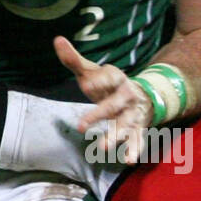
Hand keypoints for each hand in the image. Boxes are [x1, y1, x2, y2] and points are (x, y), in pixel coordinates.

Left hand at [54, 36, 152, 163]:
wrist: (143, 95)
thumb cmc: (109, 84)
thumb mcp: (93, 71)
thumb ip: (74, 60)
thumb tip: (57, 39)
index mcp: (116, 78)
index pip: (107, 77)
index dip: (98, 80)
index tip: (86, 83)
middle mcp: (126, 95)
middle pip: (112, 105)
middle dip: (98, 115)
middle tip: (80, 126)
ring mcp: (133, 112)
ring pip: (125, 124)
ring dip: (115, 136)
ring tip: (102, 149)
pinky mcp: (138, 127)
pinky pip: (137, 138)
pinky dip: (134, 149)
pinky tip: (128, 160)